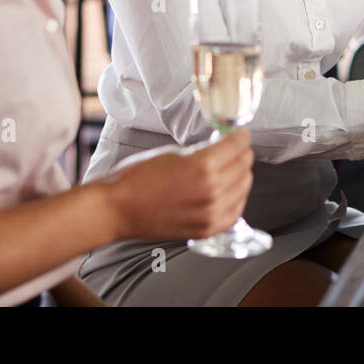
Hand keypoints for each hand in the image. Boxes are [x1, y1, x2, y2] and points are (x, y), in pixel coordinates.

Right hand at [103, 129, 253, 241]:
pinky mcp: (206, 229)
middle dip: (242, 154)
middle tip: (237, 149)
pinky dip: (236, 199)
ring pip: (243, 188)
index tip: (239, 134)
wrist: (119, 209)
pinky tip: (231, 191)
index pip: (237, 146)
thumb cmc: (138, 179)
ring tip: (234, 168)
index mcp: (203, 167)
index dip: (240, 137)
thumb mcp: (174, 153)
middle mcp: (211, 191)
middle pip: (244, 167)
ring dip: (242, 175)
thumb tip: (219, 149)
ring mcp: (210, 213)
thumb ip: (201, 153)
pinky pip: (234, 212)